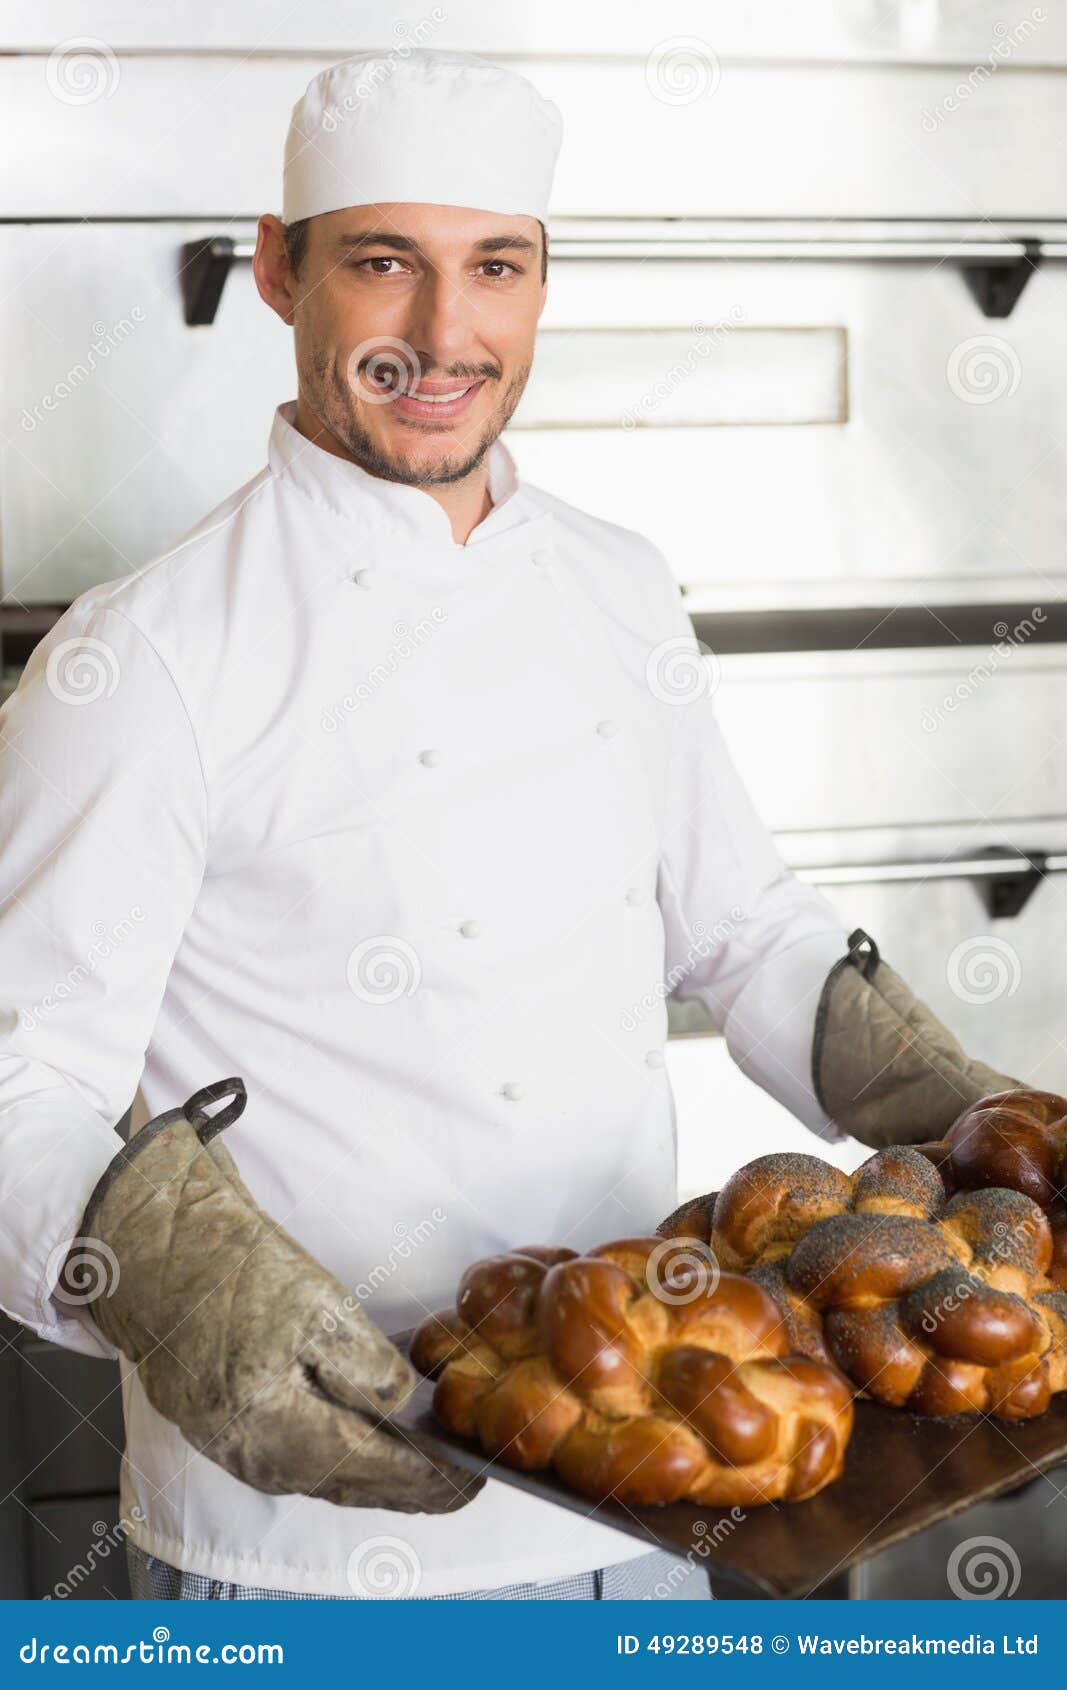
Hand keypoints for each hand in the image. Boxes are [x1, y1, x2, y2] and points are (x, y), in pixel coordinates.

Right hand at [69, 1080, 481, 1513]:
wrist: (152, 1245)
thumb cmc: (226, 1266)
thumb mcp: (312, 1302)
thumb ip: (363, 1363)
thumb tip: (400, 1405)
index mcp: (276, 1430)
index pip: (374, 1471)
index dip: (430, 1478)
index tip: (474, 1478)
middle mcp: (253, 1456)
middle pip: (351, 1486)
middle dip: (412, 1487)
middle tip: (465, 1480)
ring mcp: (234, 1445)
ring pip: (325, 1476)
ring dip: (380, 1475)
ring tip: (430, 1465)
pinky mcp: (226, 1424)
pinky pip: (298, 1458)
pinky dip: (344, 1457)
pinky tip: (371, 1437)